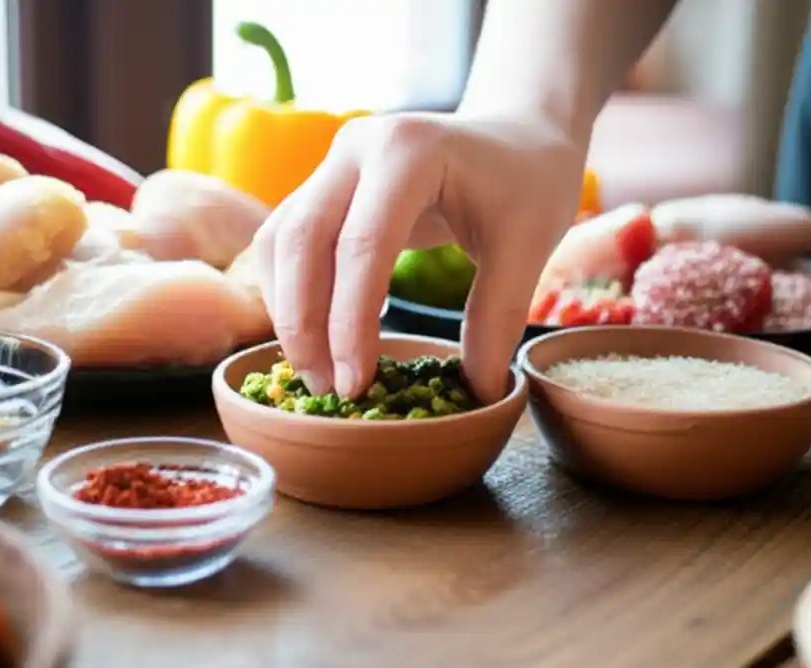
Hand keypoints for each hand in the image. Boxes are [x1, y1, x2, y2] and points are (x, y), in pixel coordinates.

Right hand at [254, 112, 587, 403]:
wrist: (516, 133)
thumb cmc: (527, 180)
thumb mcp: (530, 242)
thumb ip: (498, 314)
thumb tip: (478, 391)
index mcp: (408, 150)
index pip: (362, 245)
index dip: (350, 322)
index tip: (357, 384)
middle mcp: (356, 148)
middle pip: (300, 240)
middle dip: (303, 323)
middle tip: (326, 389)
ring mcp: (332, 162)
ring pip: (280, 242)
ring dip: (288, 311)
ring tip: (317, 373)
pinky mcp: (322, 185)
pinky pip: (286, 242)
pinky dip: (291, 294)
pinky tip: (317, 338)